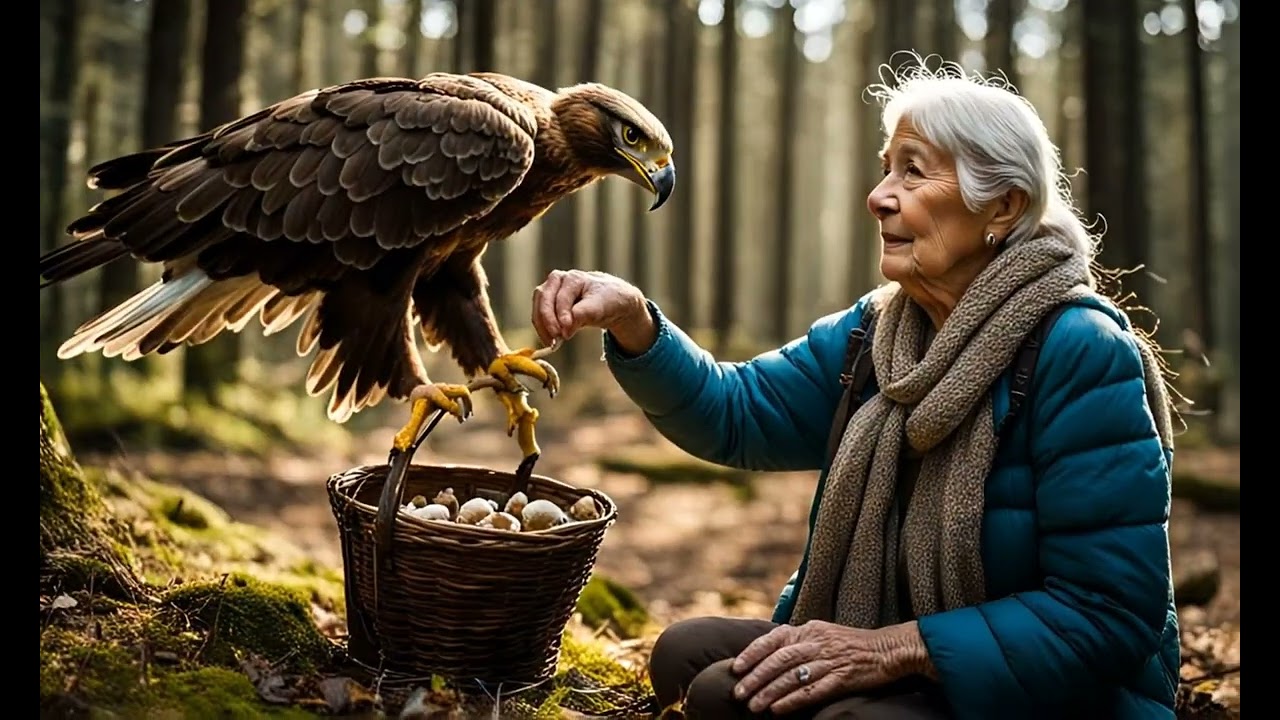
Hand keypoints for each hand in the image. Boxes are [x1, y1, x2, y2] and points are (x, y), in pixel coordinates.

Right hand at [531, 270, 655, 353]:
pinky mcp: (548, 303)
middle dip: (548, 321)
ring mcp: (550, 291)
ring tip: (551, 343)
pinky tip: (550, 341)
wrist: (609, 300)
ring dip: (542, 326)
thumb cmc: (606, 299)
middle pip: (544, 299)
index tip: (565, 332)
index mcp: (573, 278)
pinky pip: (540, 316)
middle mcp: (558, 281)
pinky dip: (543, 329)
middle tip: (555, 338)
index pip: (562, 297)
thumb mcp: (600, 306)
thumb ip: (583, 314)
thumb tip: (565, 329)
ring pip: (538, 307)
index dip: (562, 315)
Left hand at [730, 620, 930, 714]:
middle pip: (779, 660)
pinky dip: (793, 700)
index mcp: (808, 629)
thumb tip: (767, 655)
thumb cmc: (851, 644)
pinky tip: (779, 710)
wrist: (888, 649)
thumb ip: (797, 641)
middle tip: (739, 693)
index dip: (752, 653)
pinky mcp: (843, 677)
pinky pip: (813, 690)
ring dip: (770, 692)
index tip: (736, 668)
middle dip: (756, 678)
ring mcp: (829, 660)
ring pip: (792, 676)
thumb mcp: (822, 633)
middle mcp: (816, 642)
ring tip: (753, 706)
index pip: (773, 639)